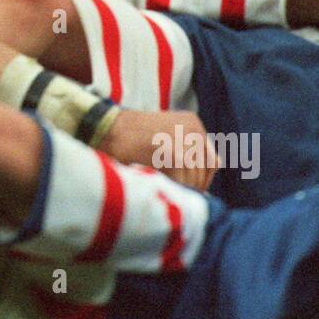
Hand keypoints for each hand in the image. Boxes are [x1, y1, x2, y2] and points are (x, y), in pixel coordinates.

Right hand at [101, 110, 217, 190]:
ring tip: (166, 189)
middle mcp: (193, 127)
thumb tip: (202, 190)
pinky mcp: (174, 150)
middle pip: (207, 167)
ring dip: (183, 186)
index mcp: (192, 122)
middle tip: (179, 195)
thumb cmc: (130, 140)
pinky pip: (183, 177)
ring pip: (195, 174)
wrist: (106, 128)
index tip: (191, 191)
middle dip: (194, 185)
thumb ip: (184, 157)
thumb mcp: (163, 140)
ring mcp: (184, 137)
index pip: (212, 160)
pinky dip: (174, 185)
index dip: (201, 179)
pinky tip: (161, 184)